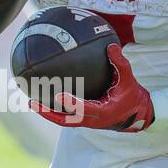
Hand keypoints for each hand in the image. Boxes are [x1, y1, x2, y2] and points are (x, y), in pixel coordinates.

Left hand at [30, 44, 153, 131]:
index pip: (85, 109)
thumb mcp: (129, 79)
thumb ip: (120, 63)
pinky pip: (66, 116)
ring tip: (31, 103)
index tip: (59, 95)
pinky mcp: (84, 120)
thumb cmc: (132, 95)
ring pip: (63, 120)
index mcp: (104, 112)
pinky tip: (42, 99)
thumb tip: (111, 45)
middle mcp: (93, 120)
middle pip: (66, 120)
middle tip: (32, 103)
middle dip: (49, 114)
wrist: (137, 114)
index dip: (72, 103)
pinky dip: (54, 110)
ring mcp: (87, 122)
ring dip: (47, 113)